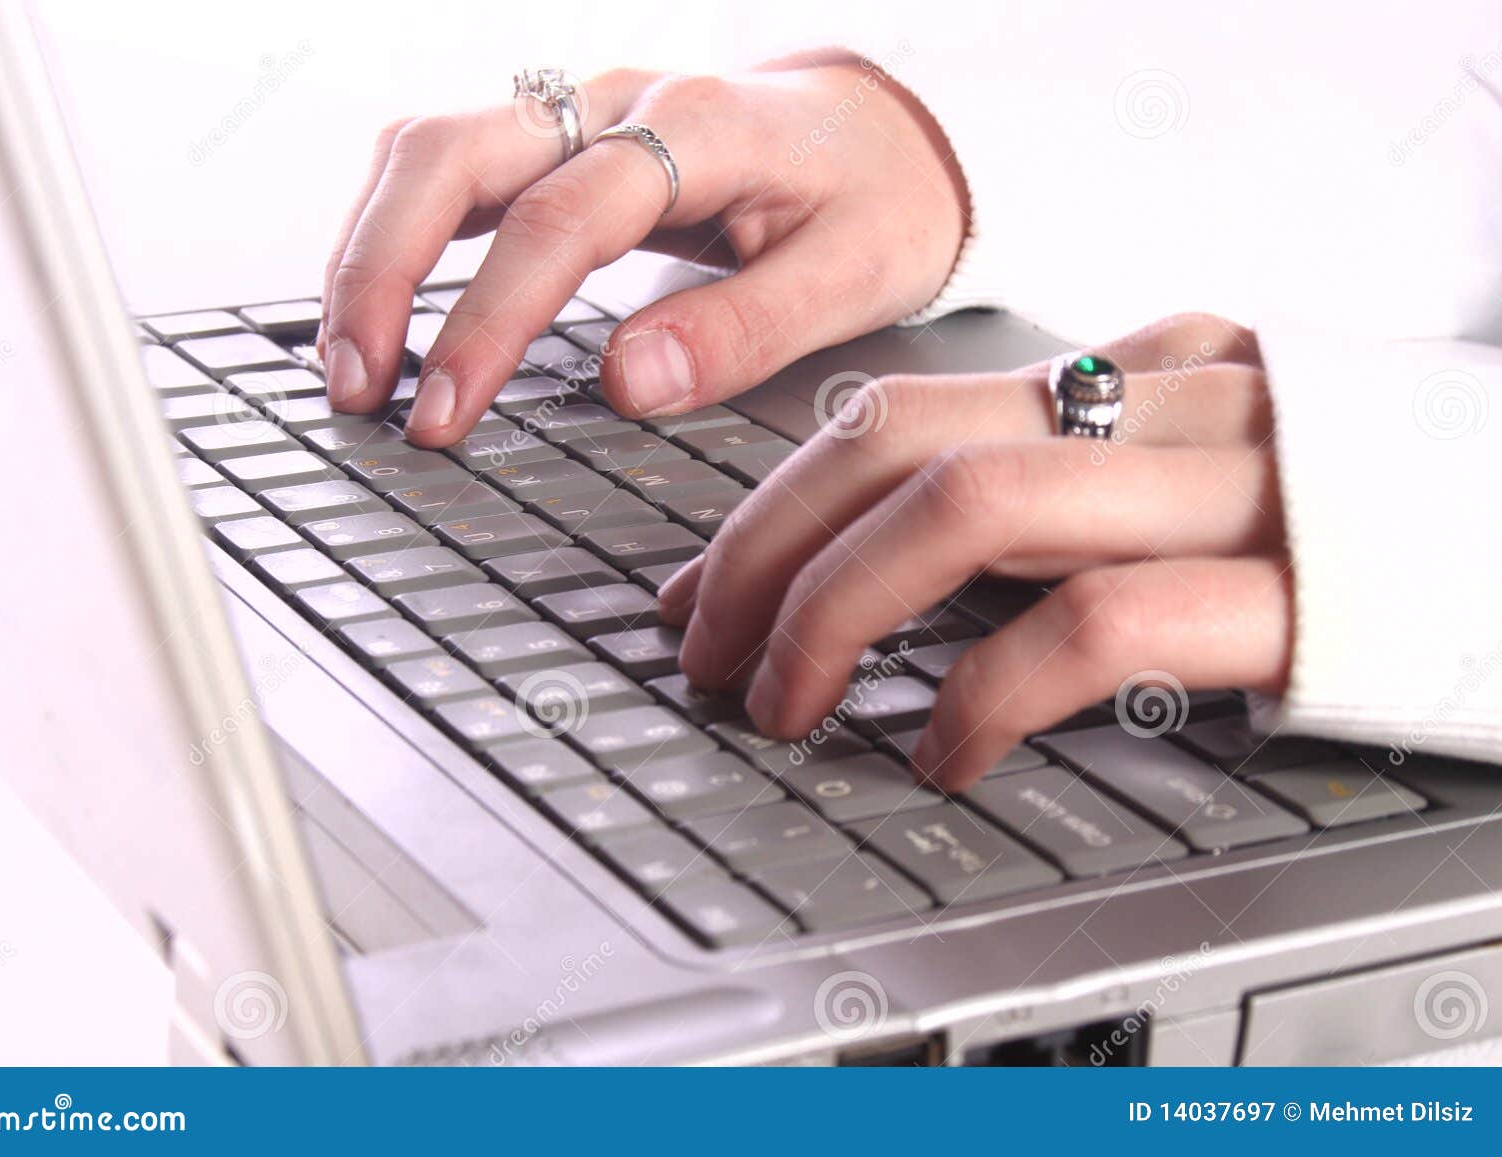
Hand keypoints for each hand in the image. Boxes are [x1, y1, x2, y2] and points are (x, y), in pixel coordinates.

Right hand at [319, 52, 967, 444]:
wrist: (890, 138)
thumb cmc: (878, 203)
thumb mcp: (852, 277)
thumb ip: (741, 330)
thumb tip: (625, 386)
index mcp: (696, 130)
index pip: (559, 220)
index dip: (487, 319)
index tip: (445, 413)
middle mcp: (619, 102)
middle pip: (450, 154)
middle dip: (381, 272)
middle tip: (360, 389)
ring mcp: (580, 111)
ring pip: (428, 152)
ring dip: (369, 254)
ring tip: (352, 366)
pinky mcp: (560, 142)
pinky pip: (448, 170)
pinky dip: (397, 238)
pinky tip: (382, 311)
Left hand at [656, 313, 1293, 790]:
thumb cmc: (1366, 534)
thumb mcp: (1205, 474)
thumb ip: (1076, 481)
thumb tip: (896, 546)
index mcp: (1145, 366)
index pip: (902, 411)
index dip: (775, 505)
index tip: (702, 589)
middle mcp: (1175, 401)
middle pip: (901, 439)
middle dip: (767, 550)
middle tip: (706, 651)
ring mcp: (1232, 485)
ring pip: (969, 505)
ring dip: (836, 612)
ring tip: (786, 706)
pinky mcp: (1288, 593)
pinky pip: (1092, 626)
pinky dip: (985, 693)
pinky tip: (943, 752)